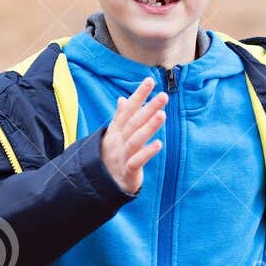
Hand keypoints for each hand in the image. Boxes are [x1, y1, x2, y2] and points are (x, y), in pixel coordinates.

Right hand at [101, 76, 166, 195]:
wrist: (101, 185)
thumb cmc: (111, 157)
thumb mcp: (114, 136)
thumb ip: (120, 117)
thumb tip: (122, 99)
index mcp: (116, 130)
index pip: (127, 109)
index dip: (138, 95)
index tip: (149, 80)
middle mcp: (118, 140)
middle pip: (134, 122)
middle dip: (148, 108)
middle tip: (163, 96)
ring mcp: (122, 155)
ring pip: (135, 139)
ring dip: (148, 127)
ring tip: (162, 115)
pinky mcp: (127, 171)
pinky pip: (137, 161)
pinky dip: (147, 152)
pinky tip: (159, 144)